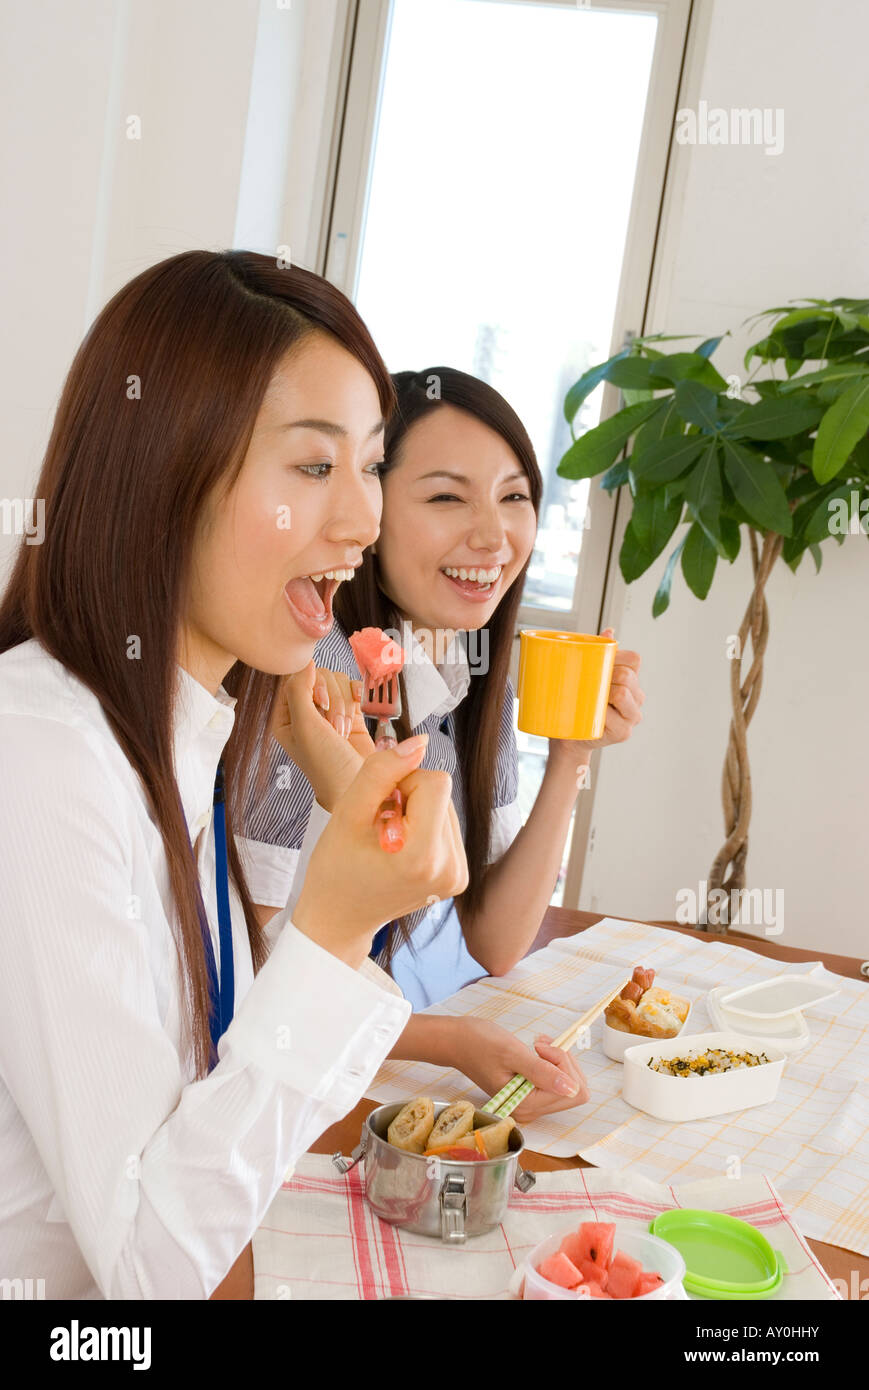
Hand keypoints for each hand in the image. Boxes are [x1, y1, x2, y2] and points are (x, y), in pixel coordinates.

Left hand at [270, 661, 374, 810]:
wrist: (357, 786)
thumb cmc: (325, 765)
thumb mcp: (304, 726)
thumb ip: (299, 690)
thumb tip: (305, 660)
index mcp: (285, 716)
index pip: (294, 678)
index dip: (311, 684)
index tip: (321, 703)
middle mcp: (305, 712)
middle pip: (319, 677)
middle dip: (331, 700)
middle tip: (333, 725)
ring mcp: (328, 711)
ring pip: (338, 682)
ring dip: (344, 704)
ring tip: (343, 730)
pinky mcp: (350, 712)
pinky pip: (353, 689)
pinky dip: (357, 698)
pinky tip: (358, 711)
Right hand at [293, 741, 467, 965]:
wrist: (339, 918)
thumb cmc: (336, 869)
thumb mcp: (348, 813)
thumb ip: (381, 771)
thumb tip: (418, 742)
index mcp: (424, 856)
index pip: (435, 781)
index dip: (402, 783)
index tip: (378, 807)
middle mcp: (450, 868)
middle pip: (442, 793)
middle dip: (409, 799)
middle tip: (379, 827)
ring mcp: (458, 875)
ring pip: (446, 807)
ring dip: (416, 813)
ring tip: (388, 839)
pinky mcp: (459, 876)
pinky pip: (448, 827)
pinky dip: (424, 829)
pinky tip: (400, 849)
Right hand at [446, 1017, 589, 1122]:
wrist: (458, 1042)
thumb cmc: (479, 1044)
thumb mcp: (513, 1054)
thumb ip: (542, 1073)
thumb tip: (572, 1089)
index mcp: (526, 1105)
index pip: (572, 1091)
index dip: (562, 1064)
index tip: (540, 1048)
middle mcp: (531, 1110)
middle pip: (574, 1090)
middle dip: (563, 1062)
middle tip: (539, 1046)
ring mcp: (531, 1103)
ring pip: (568, 1084)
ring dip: (558, 1060)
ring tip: (536, 1047)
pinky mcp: (531, 1093)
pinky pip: (557, 1080)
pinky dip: (553, 1061)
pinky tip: (537, 1050)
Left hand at [548, 627, 644, 763]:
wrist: (569, 736)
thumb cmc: (578, 702)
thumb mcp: (587, 675)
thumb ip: (598, 653)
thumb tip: (609, 630)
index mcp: (632, 679)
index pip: (634, 660)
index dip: (617, 657)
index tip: (598, 662)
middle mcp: (637, 697)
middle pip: (626, 676)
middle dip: (606, 675)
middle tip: (586, 682)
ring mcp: (632, 716)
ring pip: (622, 693)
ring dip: (603, 693)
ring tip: (588, 698)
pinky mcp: (624, 732)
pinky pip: (612, 716)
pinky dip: (600, 713)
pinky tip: (591, 715)